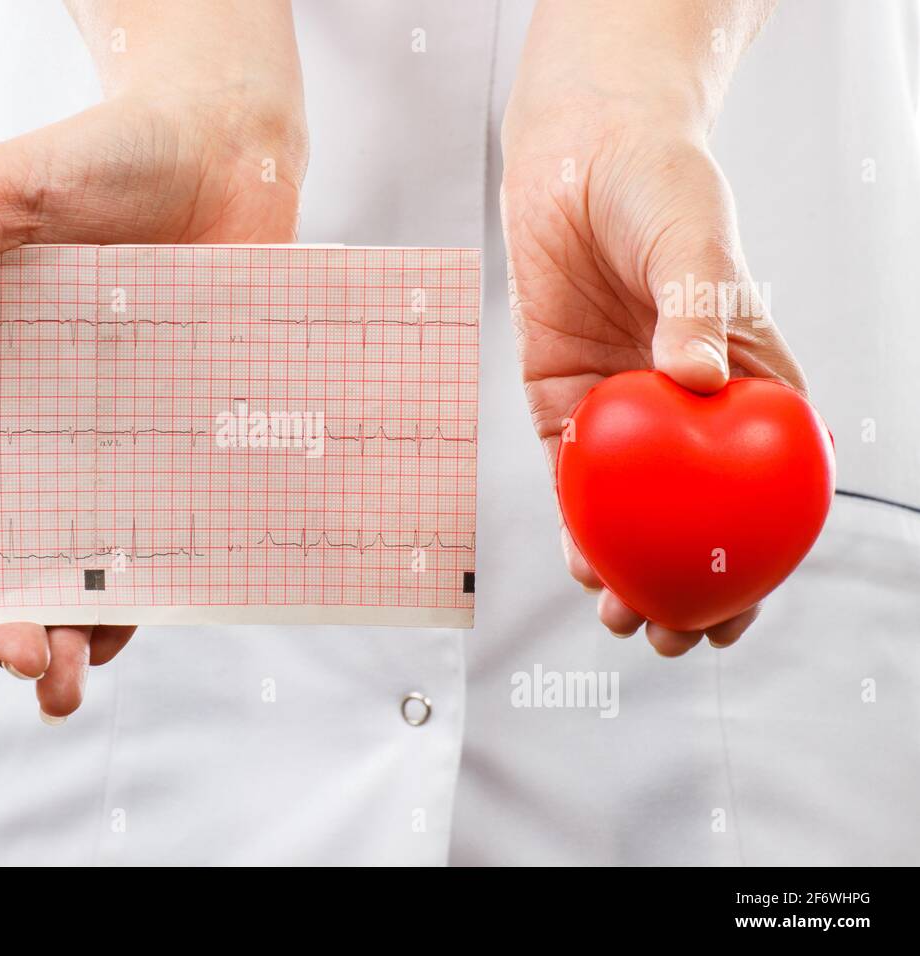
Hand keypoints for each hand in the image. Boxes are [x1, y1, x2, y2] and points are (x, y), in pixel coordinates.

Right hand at [0, 53, 306, 719]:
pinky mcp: (193, 433)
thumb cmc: (111, 159)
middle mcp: (51, 432)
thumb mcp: (17, 191)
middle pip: (20, 556)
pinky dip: (159, 583)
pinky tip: (144, 619)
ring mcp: (126, 441)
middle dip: (8, 628)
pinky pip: (178, 527)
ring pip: (97, 562)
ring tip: (66, 684)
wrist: (224, 147)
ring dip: (81, 634)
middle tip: (15, 667)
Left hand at [502, 6, 801, 656]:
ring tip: (618, 617)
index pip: (760, 488)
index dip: (754, 561)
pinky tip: (575, 558)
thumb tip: (691, 378)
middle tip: (671, 638)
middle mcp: (683, 406)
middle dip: (681, 586)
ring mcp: (623, 407)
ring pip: (627, 507)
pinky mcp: (563, 394)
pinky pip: (570, 468)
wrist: (580, 155)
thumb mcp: (692, 238)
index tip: (740, 614)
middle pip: (688, 515)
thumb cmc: (658, 185)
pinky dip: (572, 517)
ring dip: (621, 568)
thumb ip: (696, 304)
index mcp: (742, 381)